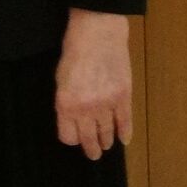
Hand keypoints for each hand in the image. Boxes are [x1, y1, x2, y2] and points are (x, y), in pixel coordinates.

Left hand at [54, 9, 131, 162]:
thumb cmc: (75, 51)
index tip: (76, 139)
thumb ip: (66, 102)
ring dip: (107, 141)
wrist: (98, 32)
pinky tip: (124, 139)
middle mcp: (86, 109)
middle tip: (94, 154)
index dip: (73, 140)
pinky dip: (125, 131)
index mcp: (66, 105)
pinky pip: (125, 120)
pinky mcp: (124, 95)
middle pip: (88, 138)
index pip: (69, 137)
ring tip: (107, 146)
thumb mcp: (60, 80)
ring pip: (107, 132)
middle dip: (91, 149)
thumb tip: (73, 117)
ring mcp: (107, 103)